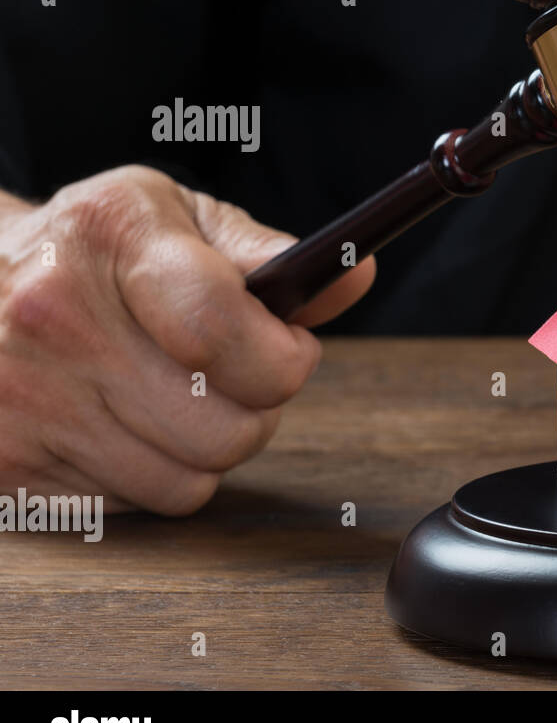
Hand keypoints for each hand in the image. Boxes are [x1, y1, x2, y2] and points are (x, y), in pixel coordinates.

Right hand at [0, 166, 375, 513]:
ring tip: (181, 397)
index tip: (291, 351)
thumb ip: (268, 253)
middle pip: (223, 427)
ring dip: (208, 450)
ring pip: (188, 481)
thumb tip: (355, 276)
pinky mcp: (8, 462)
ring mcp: (25, 398)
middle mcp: (55, 318)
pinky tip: (127, 422)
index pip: (219, 328)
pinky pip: (136, 504)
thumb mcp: (176, 218)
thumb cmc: (94, 248)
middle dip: (258, 410)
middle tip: (239, 379)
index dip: (281, 358)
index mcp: (111, 238)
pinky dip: (152, 474)